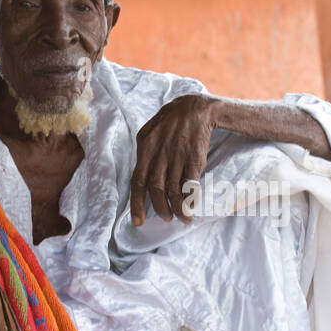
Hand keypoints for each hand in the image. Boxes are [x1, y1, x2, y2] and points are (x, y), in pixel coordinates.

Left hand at [130, 94, 219, 224]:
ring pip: (174, 191)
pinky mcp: (194, 159)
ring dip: (178, 209)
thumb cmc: (169, 123)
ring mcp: (177, 157)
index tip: (138, 221)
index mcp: (145, 149)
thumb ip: (143, 155)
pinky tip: (192, 206)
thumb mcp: (149, 133)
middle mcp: (160, 154)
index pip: (137, 181)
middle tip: (165, 218)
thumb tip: (140, 179)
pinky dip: (191, 199)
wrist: (194, 109)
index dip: (136, 203)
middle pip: (156, 189)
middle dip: (160, 208)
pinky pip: (190, 185)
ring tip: (182, 217)